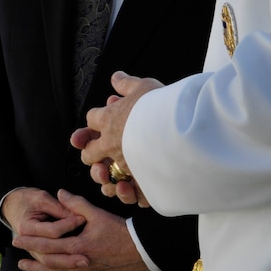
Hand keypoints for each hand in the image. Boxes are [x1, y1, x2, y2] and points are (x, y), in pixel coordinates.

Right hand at [1, 188, 85, 270]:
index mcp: (26, 227)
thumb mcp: (41, 198)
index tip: (83, 219)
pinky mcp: (38, 256)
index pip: (52, 230)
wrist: (12, 206)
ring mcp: (32, 252)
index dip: (68, 225)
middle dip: (69, 258)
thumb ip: (59, 207)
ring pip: (49, 267)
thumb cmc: (27, 200)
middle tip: (87, 259)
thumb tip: (78, 215)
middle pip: (49, 255)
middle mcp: (28, 243)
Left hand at [12, 190, 148, 270]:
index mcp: (79, 245)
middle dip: (34, 262)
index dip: (31, 242)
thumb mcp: (97, 213)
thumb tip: (60, 193)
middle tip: (19, 260)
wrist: (143, 250)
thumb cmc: (121, 231)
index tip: (18, 239)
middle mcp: (81, 262)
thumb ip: (76, 204)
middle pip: (51, 265)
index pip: (49, 244)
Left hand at [70, 72, 162, 206]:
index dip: (95, 120)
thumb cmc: (161, 105)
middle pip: (89, 153)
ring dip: (105, 177)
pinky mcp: (139, 181)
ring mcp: (124, 165)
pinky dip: (131, 192)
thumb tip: (115, 77)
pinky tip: (135, 187)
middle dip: (91, 152)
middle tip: (101, 151)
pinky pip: (129, 193)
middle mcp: (111, 144)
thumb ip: (126, 84)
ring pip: (102, 177)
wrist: (181, 129)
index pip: (91, 119)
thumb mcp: (143, 87)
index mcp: (108, 120)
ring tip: (113, 174)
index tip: (103, 119)